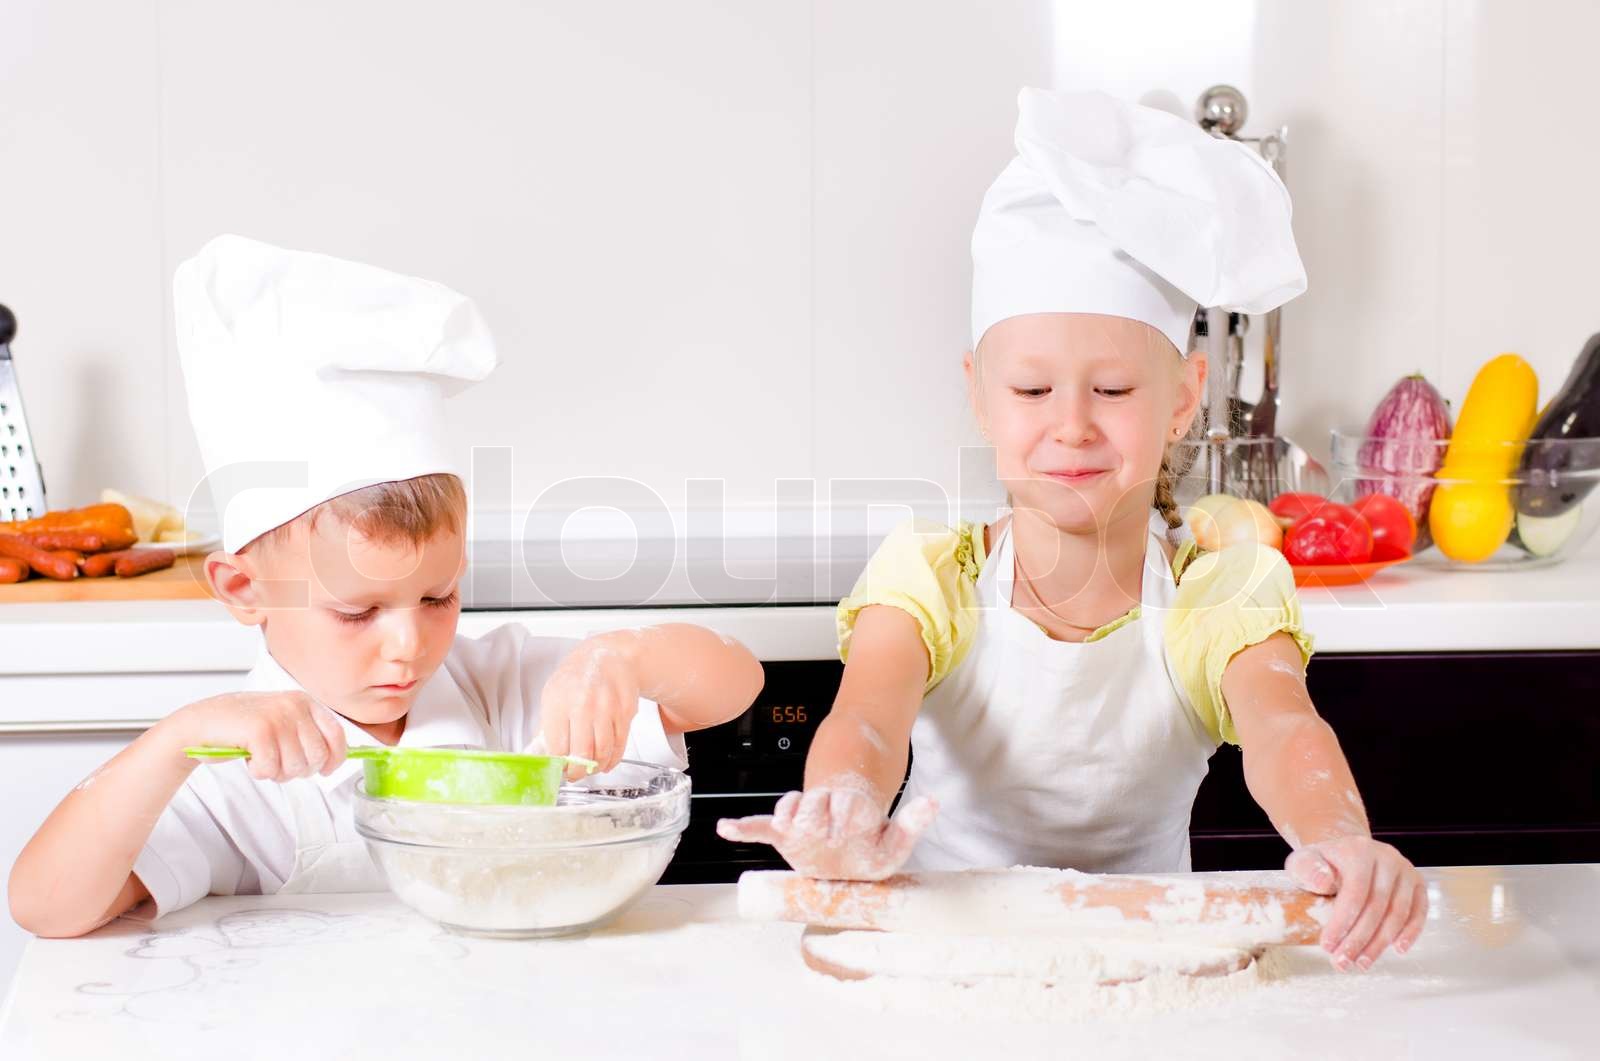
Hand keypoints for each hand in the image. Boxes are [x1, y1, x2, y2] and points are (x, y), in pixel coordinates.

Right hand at [176, 692, 348, 781]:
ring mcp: (278, 716)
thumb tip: (332, 759)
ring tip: (261, 759)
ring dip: (276, 772)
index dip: (334, 758)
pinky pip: (271, 768)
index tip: (325, 771)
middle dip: (298, 770)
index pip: (336, 735)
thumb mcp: (282, 722)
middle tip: (278, 765)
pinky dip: (259, 772)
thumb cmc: (242, 728)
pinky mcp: (260, 730)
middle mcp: (295, 705)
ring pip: (295, 766)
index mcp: (305, 702)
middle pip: (316, 756)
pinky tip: (249, 759)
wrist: (201, 723)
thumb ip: (306, 735)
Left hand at [540, 633, 641, 777]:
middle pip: (582, 753)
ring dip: (597, 767)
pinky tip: (606, 761)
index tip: (560, 770)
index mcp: (559, 702)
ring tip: (591, 768)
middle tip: (575, 775)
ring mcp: (607, 708)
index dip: (559, 765)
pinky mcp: (625, 712)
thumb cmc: (577, 676)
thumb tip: (538, 756)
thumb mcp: (552, 695)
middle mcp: (584, 705)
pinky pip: (620, 745)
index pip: (558, 747)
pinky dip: (613, 759)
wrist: (609, 656)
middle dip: (578, 772)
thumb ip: (547, 727)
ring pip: (603, 752)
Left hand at [716, 787, 937, 880]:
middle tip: (836, 811)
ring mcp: (796, 843)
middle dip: (824, 801)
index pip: (848, 814)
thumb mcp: (896, 841)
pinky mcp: (780, 836)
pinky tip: (725, 827)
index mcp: (847, 848)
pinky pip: (758, 830)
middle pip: (814, 810)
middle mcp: (818, 849)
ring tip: (818, 813)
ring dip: (799, 804)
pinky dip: (742, 828)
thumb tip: (932, 802)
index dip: (851, 807)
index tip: (854, 812)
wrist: (843, 862)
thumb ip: (914, 823)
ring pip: (790, 811)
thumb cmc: (868, 845)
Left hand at [1286, 835, 1426, 969]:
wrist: (1346, 852)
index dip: (1342, 922)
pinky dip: (1411, 932)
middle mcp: (1386, 857)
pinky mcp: (1417, 883)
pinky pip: (1419, 911)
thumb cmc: (1323, 864)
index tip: (1328, 946)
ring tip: (1362, 962)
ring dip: (1380, 943)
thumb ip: (1307, 870)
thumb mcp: (1303, 862)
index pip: (1354, 891)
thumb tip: (1323, 883)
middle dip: (1359, 939)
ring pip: (1398, 912)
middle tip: (1343, 962)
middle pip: (1377, 905)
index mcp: (1357, 850)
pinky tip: (1397, 949)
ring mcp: (1405, 869)